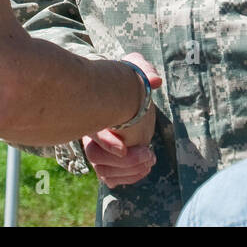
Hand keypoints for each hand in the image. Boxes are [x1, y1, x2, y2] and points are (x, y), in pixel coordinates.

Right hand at [83, 52, 161, 188]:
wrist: (128, 98)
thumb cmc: (128, 81)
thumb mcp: (134, 67)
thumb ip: (144, 69)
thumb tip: (155, 81)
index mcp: (92, 112)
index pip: (92, 131)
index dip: (106, 142)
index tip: (123, 148)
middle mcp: (91, 134)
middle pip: (95, 156)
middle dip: (123, 161)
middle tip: (147, 153)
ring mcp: (98, 150)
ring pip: (103, 171)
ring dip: (129, 170)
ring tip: (150, 158)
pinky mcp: (108, 163)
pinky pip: (111, 178)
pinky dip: (129, 177)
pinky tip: (145, 166)